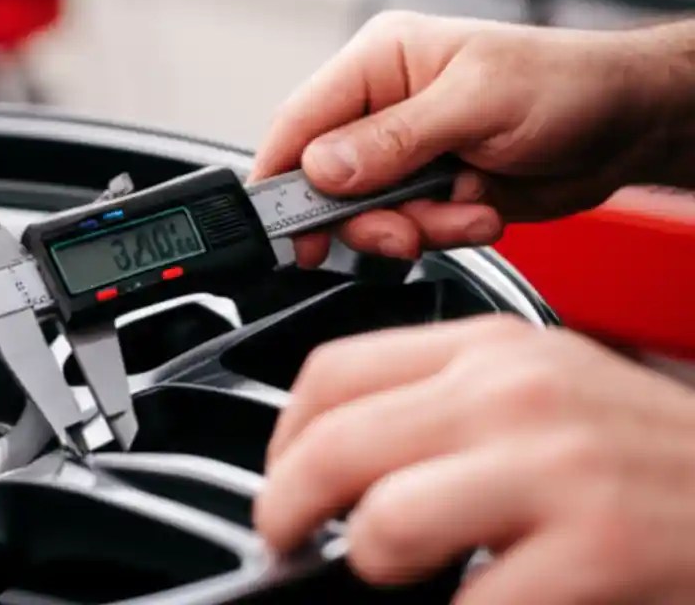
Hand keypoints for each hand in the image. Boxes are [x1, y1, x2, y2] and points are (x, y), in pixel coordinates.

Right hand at [250, 11, 694, 267]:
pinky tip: (479, 211)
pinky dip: (442, 233)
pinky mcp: (429, 191)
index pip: (300, 120)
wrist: (628, 126)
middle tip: (399, 231)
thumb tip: (321, 167)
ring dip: (415, 227)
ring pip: (367, 215)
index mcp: (379, 62)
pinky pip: (407, 230)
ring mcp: (405, 154)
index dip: (280, 174)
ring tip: (465, 209)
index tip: (281, 223)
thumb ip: (392, 139)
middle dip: (365, 216)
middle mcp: (382, 108)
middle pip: (325, 181)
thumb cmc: (566, 84)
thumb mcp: (475, 104)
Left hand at [254, 315, 694, 603]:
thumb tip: (335, 452)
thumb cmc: (651, 455)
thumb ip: (443, 404)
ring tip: (392, 578)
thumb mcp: (540, 392)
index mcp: (492, 349)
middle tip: (285, 543)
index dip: (280, 437)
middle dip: (283, 509)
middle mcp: (516, 395)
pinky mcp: (601, 548)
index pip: (330, 372)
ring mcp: (559, 469)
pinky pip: (471, 603)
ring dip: (369, 568)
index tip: (278, 476)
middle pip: (335, 445)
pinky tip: (476, 604)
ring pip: (384, 524)